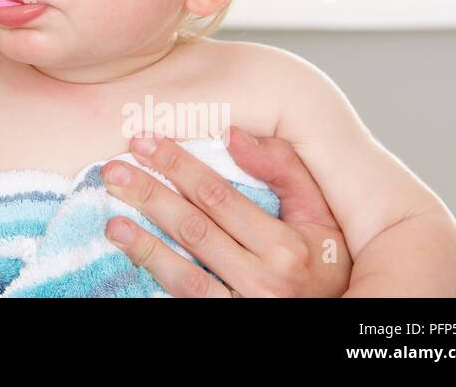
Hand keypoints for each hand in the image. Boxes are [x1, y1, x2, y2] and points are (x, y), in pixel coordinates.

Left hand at [100, 129, 351, 296]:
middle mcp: (266, 282)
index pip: (218, 198)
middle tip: (114, 169)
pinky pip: (187, 302)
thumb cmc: (326, 258)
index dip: (178, 166)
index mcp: (287, 248)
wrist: (343, 319)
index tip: (144, 141)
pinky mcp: (228, 324)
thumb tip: (233, 133)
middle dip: (150, 195)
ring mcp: (245, 309)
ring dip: (144, 245)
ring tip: (113, 219)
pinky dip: (158, 277)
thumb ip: (284, 170)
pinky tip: (133, 257)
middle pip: (194, 231)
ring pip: (185, 276)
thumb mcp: (319, 214)